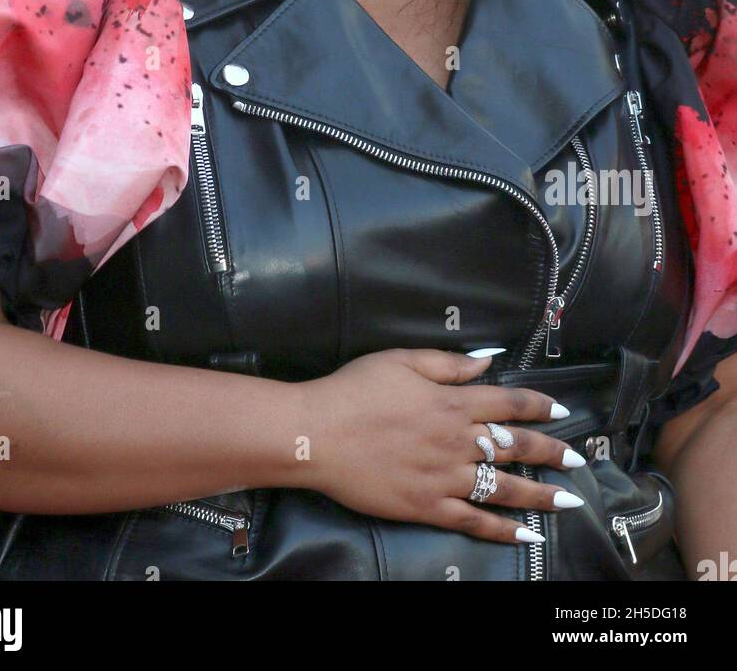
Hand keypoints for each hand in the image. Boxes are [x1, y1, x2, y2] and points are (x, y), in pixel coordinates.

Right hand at [296, 347, 585, 543]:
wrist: (318, 434)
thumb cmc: (355, 390)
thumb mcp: (402, 360)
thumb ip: (449, 363)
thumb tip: (488, 360)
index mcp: (453, 402)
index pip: (510, 403)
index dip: (539, 406)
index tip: (561, 411)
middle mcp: (457, 441)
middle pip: (516, 446)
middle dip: (551, 451)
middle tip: (577, 460)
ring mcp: (445, 478)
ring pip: (504, 487)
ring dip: (540, 493)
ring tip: (568, 501)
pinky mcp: (427, 507)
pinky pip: (474, 521)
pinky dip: (504, 529)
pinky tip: (527, 534)